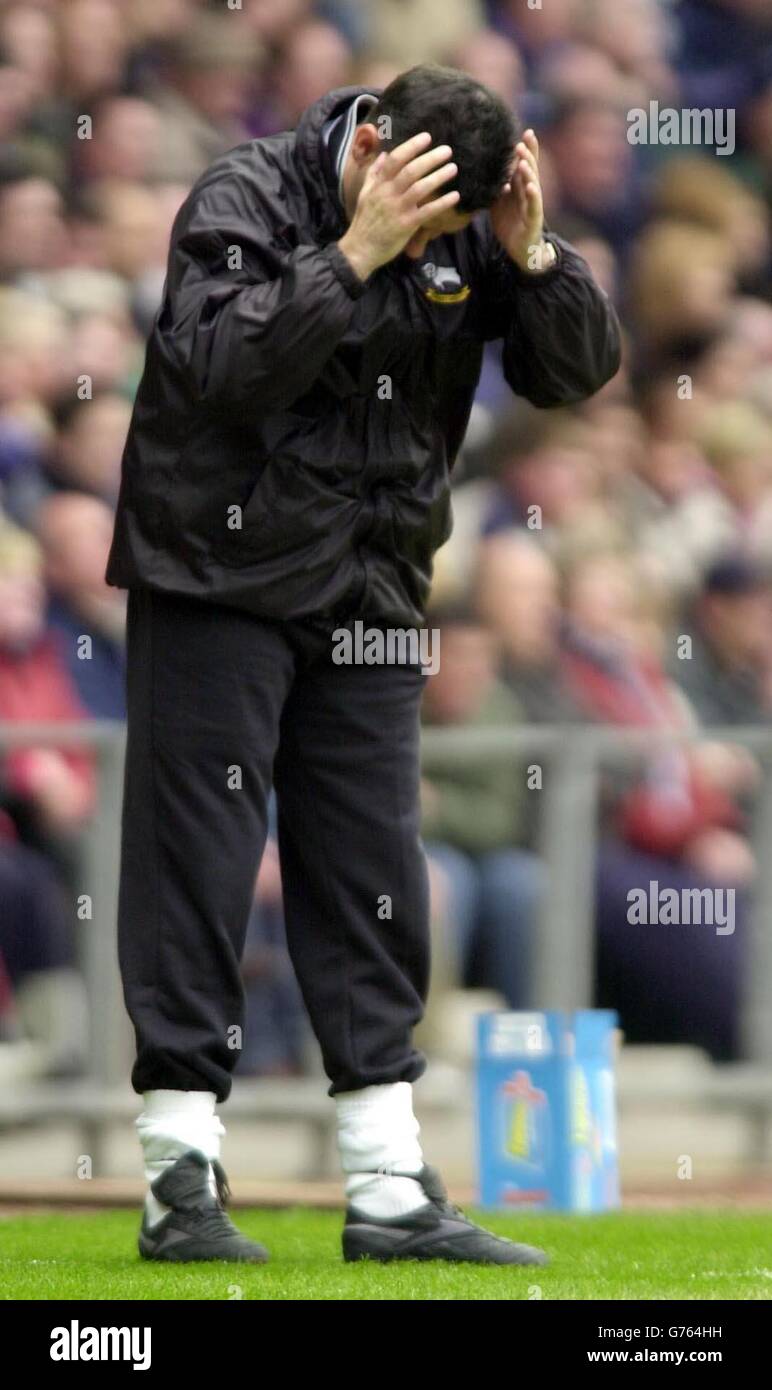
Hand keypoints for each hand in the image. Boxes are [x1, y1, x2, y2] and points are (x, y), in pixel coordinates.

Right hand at [337, 132, 459, 281]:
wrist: (360, 250)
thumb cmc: (364, 222)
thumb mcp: (364, 194)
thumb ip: (374, 173)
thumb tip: (383, 154)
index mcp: (379, 185)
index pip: (395, 159)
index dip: (412, 146)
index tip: (427, 137)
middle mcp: (388, 194)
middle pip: (411, 170)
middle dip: (430, 158)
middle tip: (447, 150)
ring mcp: (398, 209)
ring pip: (420, 188)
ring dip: (438, 177)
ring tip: (453, 168)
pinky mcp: (406, 225)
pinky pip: (427, 212)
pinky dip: (442, 203)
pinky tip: (455, 196)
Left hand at [490, 129, 546, 272]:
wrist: (521, 250)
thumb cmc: (510, 225)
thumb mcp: (498, 204)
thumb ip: (494, 188)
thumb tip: (481, 171)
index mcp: (520, 188)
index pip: (523, 165)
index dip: (525, 149)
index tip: (524, 132)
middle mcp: (529, 193)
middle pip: (529, 170)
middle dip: (527, 155)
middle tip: (522, 140)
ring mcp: (533, 205)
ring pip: (532, 185)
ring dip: (528, 172)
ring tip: (523, 160)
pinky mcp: (534, 219)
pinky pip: (534, 205)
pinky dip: (533, 195)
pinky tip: (531, 186)